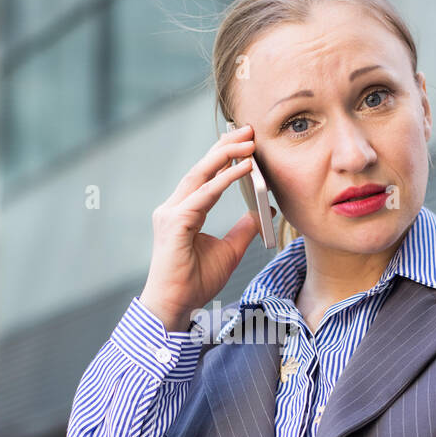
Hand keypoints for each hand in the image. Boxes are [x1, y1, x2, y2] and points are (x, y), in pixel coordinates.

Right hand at [139, 123, 274, 332]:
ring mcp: (171, 214)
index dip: (223, 157)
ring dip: (226, 155)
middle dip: (225, 146)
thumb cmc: (195, 282)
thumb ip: (243, 229)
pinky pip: (205, 195)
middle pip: (201, 169)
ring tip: (249, 141)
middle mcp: (174, 208)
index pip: (204, 177)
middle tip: (248, 130)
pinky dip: (225, 179)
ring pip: (200, 175)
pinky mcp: (175, 223)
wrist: (176, 306)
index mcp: (183, 213)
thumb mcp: (229, 251)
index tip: (244, 141)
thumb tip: (263, 210)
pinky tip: (244, 168)